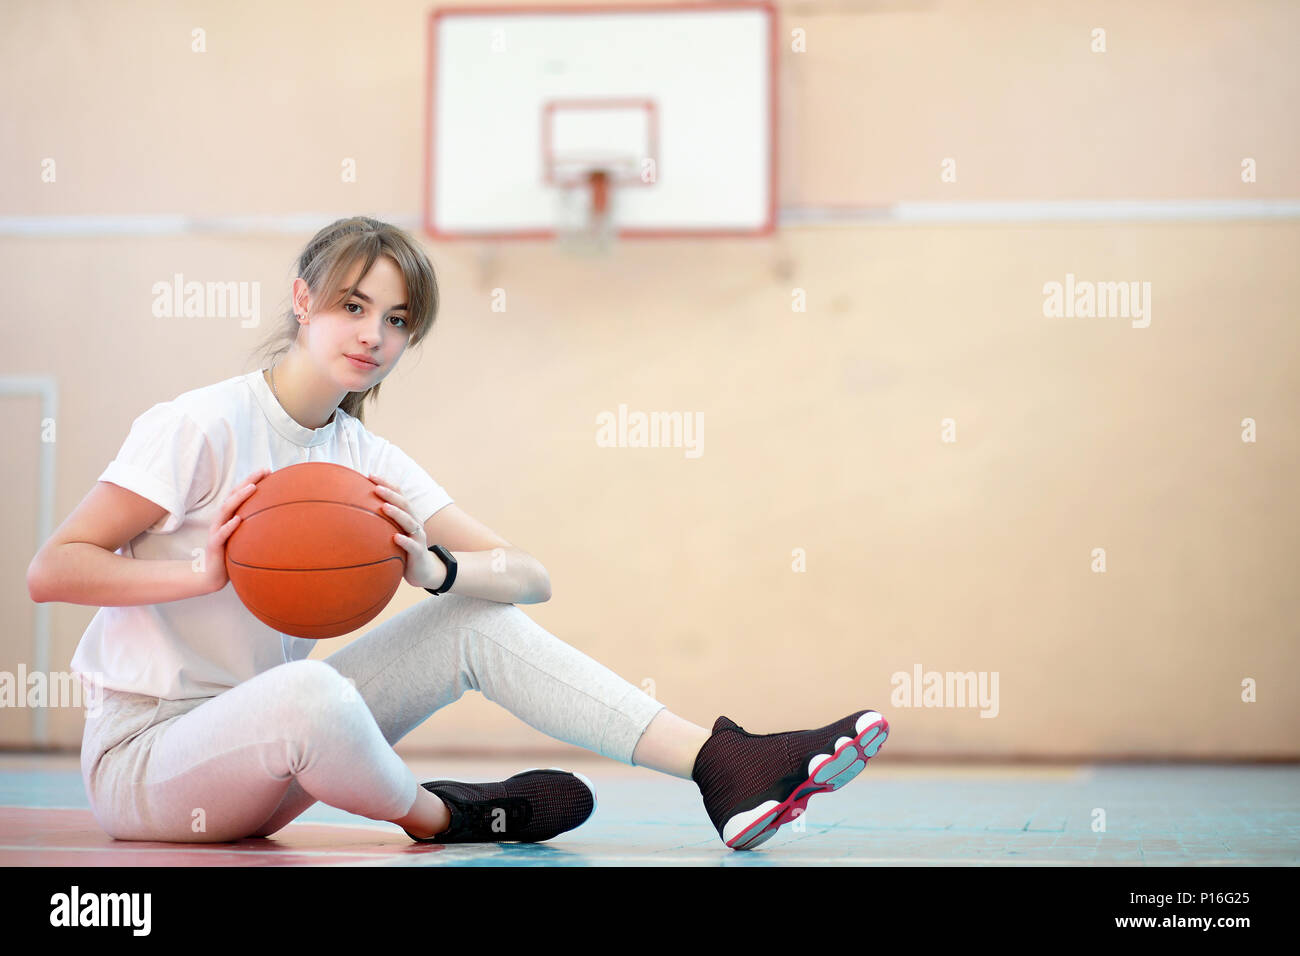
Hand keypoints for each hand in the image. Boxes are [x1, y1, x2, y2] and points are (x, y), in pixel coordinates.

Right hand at [201, 467, 270, 593]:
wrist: (211, 575)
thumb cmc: (230, 555)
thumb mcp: (245, 539)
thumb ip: (256, 528)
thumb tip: (281, 523)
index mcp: (229, 516)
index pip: (240, 493)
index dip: (252, 480)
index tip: (269, 471)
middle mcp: (222, 519)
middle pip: (234, 495)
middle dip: (248, 481)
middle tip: (264, 470)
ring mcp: (216, 530)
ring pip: (226, 510)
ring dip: (240, 497)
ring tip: (252, 488)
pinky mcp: (214, 544)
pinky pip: (221, 534)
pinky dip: (229, 526)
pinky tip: (238, 520)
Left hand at [368, 473, 442, 590]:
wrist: (424, 570)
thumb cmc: (404, 548)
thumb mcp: (394, 531)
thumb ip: (380, 521)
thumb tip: (353, 510)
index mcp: (409, 515)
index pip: (399, 494)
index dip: (387, 484)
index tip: (370, 475)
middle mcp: (415, 522)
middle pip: (405, 504)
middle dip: (391, 494)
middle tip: (376, 487)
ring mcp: (418, 537)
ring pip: (410, 522)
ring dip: (397, 514)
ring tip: (385, 507)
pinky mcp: (419, 553)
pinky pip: (412, 545)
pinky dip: (405, 541)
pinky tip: (396, 538)